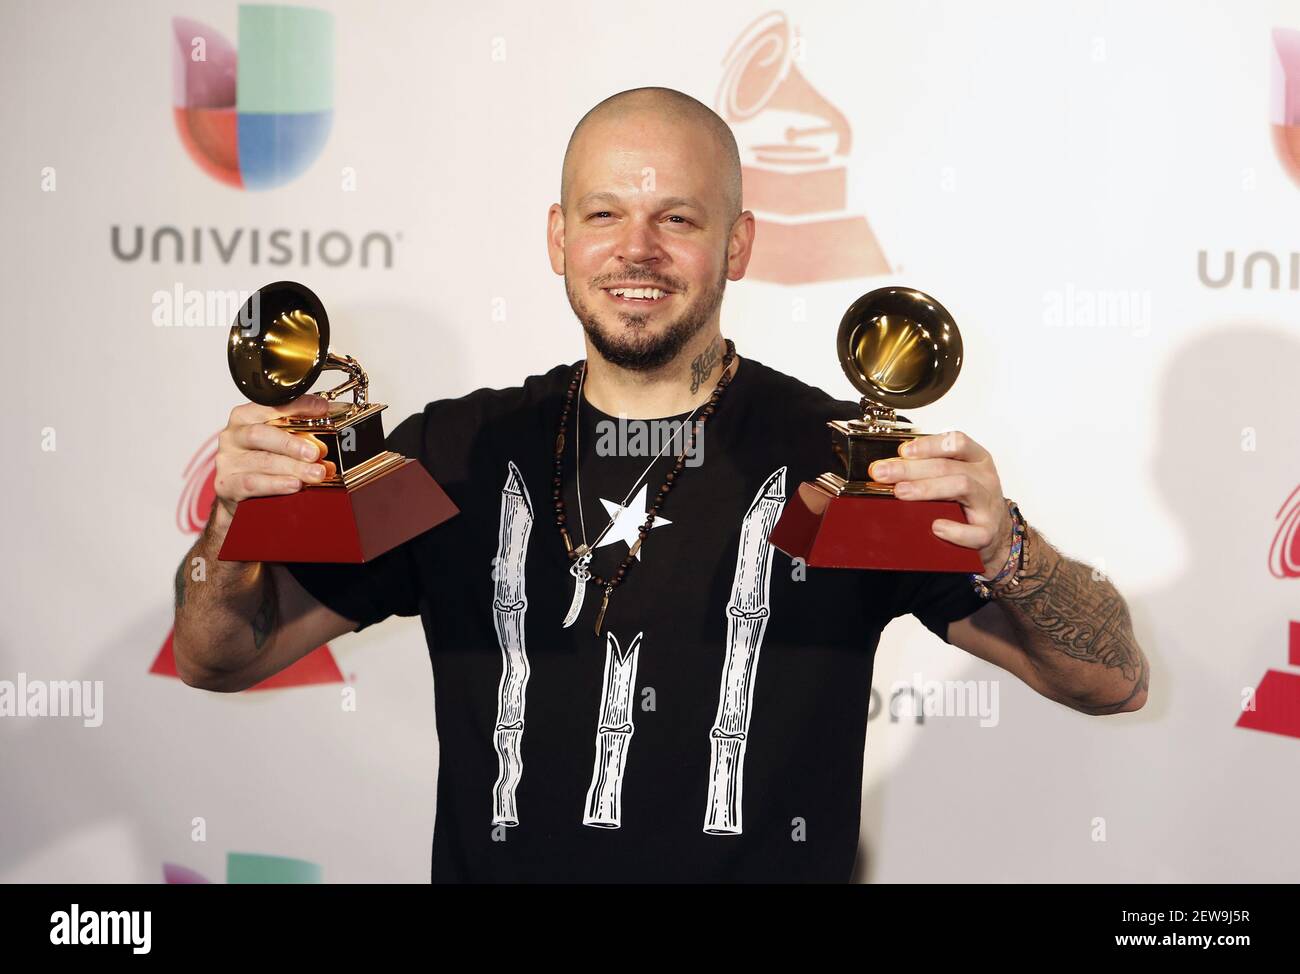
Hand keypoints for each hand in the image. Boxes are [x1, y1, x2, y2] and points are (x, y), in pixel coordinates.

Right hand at [213, 394, 335, 523]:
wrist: (240, 492)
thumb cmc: (262, 459)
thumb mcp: (280, 439)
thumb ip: (301, 427)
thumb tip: (331, 418)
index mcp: (246, 417)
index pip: (270, 406)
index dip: (297, 406)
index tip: (321, 409)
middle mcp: (234, 435)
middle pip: (259, 434)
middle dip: (291, 444)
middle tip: (315, 453)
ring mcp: (228, 460)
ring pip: (260, 461)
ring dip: (292, 467)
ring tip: (315, 473)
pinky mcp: (226, 484)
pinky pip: (252, 483)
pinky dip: (276, 484)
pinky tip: (294, 485)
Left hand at [868, 430, 1013, 576]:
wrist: (995, 532)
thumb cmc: (968, 501)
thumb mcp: (954, 476)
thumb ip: (927, 469)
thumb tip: (887, 468)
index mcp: (976, 459)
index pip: (956, 442)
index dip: (928, 445)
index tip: (902, 451)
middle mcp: (985, 477)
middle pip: (948, 466)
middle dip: (911, 468)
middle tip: (883, 473)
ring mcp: (988, 504)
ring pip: (962, 487)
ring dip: (927, 488)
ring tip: (901, 492)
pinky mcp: (988, 532)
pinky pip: (974, 532)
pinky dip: (954, 530)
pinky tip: (936, 527)